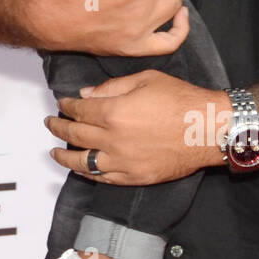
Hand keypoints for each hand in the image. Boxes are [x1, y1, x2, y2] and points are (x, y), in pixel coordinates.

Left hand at [46, 69, 229, 184]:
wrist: (208, 128)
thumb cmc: (181, 100)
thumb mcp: (145, 80)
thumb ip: (111, 88)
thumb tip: (86, 94)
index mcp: (114, 112)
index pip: (79, 110)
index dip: (66, 106)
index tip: (62, 103)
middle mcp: (113, 139)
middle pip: (75, 135)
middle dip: (58, 128)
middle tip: (50, 123)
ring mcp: (123, 162)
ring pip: (83, 162)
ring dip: (64, 156)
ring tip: (54, 152)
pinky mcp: (135, 177)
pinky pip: (103, 178)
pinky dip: (88, 173)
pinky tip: (81, 168)